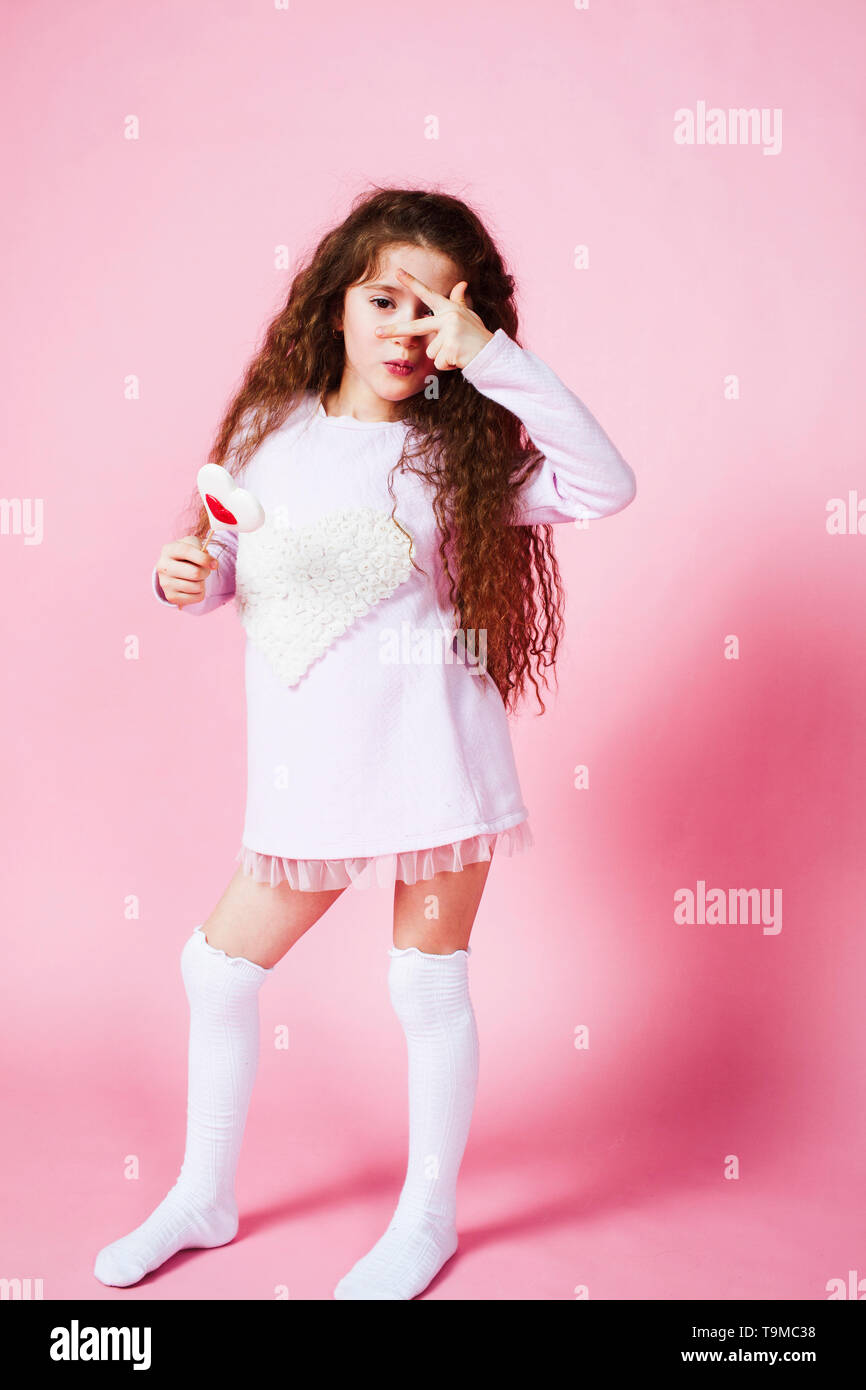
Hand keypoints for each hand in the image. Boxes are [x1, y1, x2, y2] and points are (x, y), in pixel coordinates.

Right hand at [156, 536, 217, 607]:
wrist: (174, 568)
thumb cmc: (187, 555)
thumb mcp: (193, 545)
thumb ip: (203, 549)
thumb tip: (213, 564)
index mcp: (168, 550)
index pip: (186, 551)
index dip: (203, 558)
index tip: (215, 564)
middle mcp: (163, 567)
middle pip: (195, 573)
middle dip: (206, 571)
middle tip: (204, 570)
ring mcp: (165, 583)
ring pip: (197, 586)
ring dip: (203, 582)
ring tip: (197, 577)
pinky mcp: (171, 596)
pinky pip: (197, 597)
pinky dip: (200, 592)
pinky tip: (193, 586)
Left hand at [374, 266, 493, 370]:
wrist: (491, 354)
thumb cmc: (477, 336)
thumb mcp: (469, 317)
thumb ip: (459, 302)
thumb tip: (461, 284)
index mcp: (449, 309)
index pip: (427, 294)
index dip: (412, 282)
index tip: (397, 272)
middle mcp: (448, 317)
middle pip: (415, 326)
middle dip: (395, 330)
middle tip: (376, 333)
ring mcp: (449, 332)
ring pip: (430, 352)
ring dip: (442, 356)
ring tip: (457, 352)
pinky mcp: (451, 348)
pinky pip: (438, 362)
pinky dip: (447, 365)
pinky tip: (459, 359)